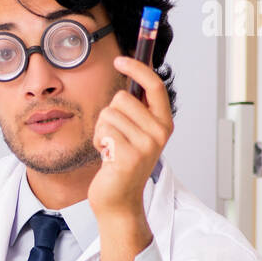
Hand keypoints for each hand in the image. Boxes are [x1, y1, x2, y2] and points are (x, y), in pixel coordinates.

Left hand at [88, 55, 173, 260]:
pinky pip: (103, 129)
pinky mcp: (128, 155)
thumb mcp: (135, 132)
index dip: (137, 68)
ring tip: (111, 149)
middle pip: (122, 97)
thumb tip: (129, 70)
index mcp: (164, 123)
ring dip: (102, 129)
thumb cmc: (121, 164)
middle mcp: (159, 132)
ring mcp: (145, 145)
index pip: (155, 86)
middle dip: (109, 114)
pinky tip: (106, 157)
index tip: (119, 60)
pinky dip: (98, 141)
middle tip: (114, 138)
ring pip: (109, 113)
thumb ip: (135, 108)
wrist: (118, 201)